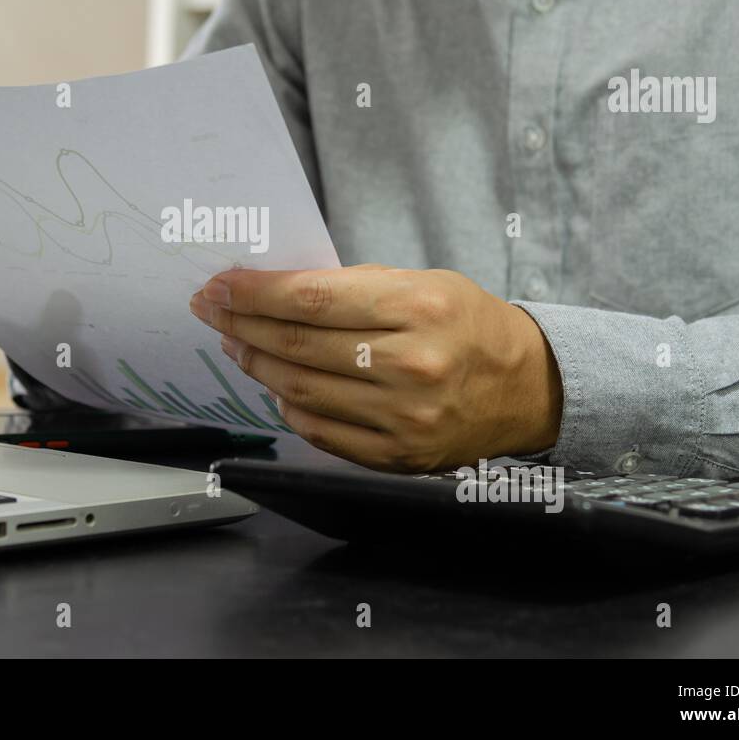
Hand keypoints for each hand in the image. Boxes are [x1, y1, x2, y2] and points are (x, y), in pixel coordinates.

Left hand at [189, 265, 562, 471]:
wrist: (527, 387)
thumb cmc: (467, 324)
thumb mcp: (422, 283)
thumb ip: (352, 287)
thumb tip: (274, 289)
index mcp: (419, 309)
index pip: (311, 299)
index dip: (253, 293)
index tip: (218, 285)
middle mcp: (412, 366)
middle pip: (297, 347)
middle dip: (241, 324)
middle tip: (212, 310)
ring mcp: (405, 418)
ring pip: (300, 391)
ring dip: (256, 364)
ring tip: (237, 343)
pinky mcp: (400, 456)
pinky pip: (321, 431)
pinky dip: (288, 407)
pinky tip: (275, 386)